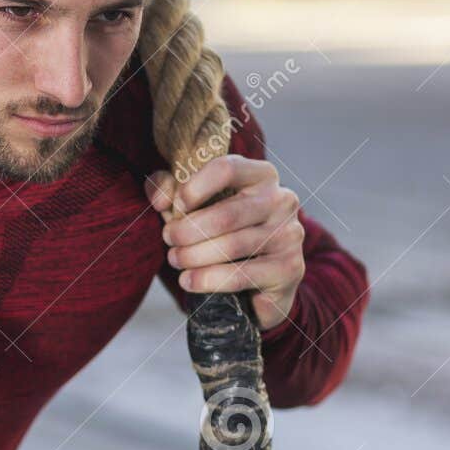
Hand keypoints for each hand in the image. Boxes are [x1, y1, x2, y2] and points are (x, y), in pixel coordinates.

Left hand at [146, 155, 303, 330]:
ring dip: (193, 256)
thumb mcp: (196, 206)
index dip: (193, 188)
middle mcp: (282, 200)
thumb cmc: (222, 233)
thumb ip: (171, 190)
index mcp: (262, 175)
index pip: (226, 169)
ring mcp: (289, 234)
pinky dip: (207, 279)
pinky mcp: (289, 268)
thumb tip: (160, 198)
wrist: (258, 280)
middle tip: (169, 240)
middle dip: (187, 231)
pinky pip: (240, 274)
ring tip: (175, 260)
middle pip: (226, 214)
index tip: (175, 206)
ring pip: (231, 246)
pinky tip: (189, 281)